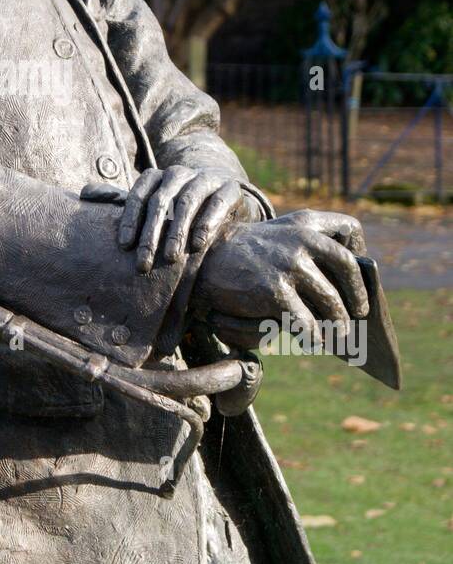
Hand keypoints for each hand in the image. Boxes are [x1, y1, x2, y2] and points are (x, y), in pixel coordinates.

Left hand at [82, 166, 248, 272]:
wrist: (223, 197)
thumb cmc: (177, 206)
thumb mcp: (150, 203)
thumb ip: (120, 201)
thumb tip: (83, 194)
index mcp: (156, 177)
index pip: (138, 195)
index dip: (129, 219)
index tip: (123, 246)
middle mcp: (178, 174)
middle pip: (160, 201)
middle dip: (151, 234)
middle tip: (143, 263)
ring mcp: (204, 178)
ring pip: (187, 202)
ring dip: (177, 231)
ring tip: (170, 258)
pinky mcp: (229, 188)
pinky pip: (216, 203)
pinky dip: (207, 223)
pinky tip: (198, 245)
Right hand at [192, 209, 369, 350]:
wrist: (203, 264)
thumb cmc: (245, 255)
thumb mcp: (278, 235)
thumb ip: (308, 246)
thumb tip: (344, 288)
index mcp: (304, 222)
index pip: (349, 229)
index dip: (358, 252)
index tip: (360, 275)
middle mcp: (302, 239)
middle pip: (347, 271)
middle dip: (356, 298)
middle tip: (355, 317)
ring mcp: (289, 265)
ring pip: (331, 304)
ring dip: (336, 324)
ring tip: (334, 335)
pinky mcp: (274, 291)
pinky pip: (306, 323)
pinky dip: (312, 336)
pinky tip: (310, 341)